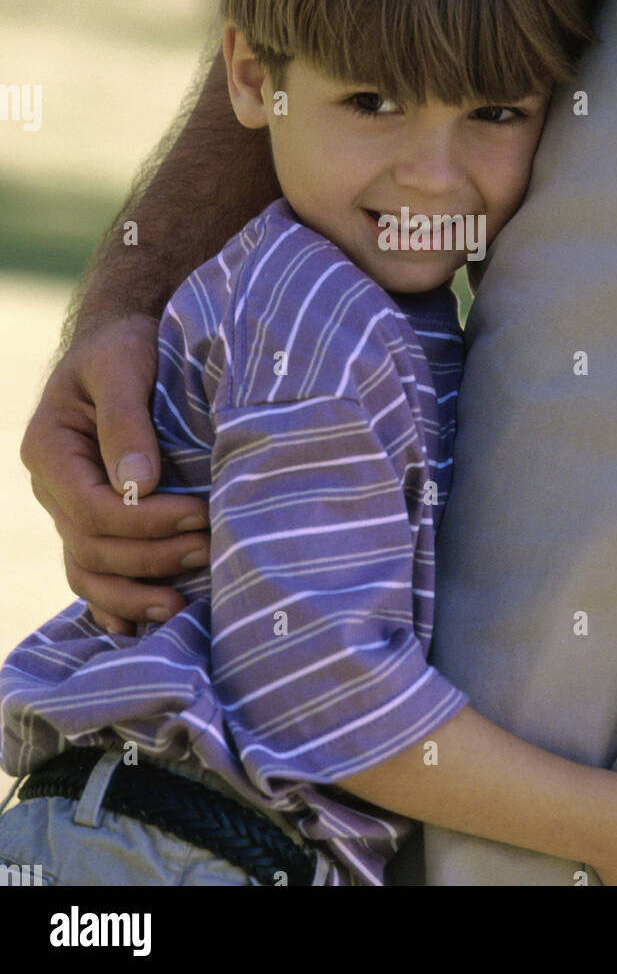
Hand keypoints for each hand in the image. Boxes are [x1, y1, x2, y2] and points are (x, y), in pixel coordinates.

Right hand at [20, 314, 208, 632]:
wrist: (125, 346)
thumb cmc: (128, 346)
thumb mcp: (125, 364)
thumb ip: (128, 420)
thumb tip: (140, 484)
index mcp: (50, 448)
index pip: (92, 508)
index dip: (145, 522)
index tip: (198, 513)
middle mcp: (52, 487)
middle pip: (93, 547)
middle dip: (152, 556)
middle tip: (210, 548)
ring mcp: (67, 510)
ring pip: (88, 572)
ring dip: (136, 593)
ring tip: (184, 605)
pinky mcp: (91, 522)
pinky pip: (94, 574)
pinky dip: (116, 603)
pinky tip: (145, 627)